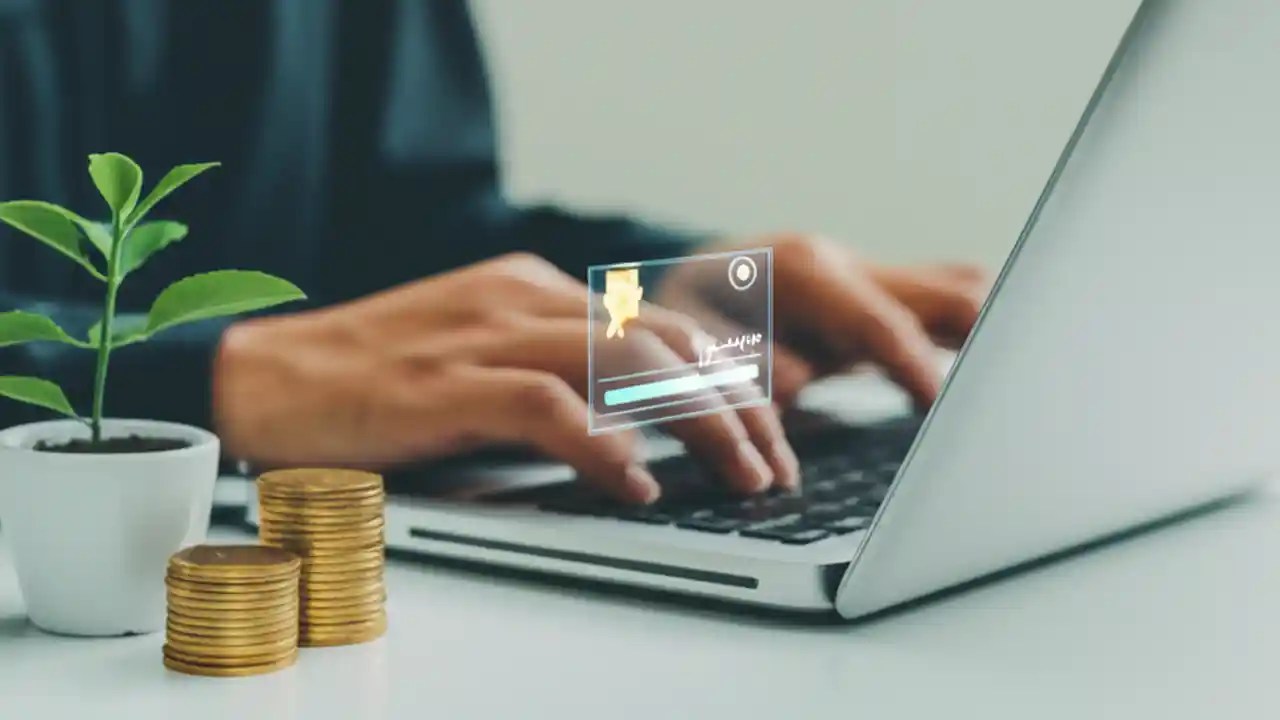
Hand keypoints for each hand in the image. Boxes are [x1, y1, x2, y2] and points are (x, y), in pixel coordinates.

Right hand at [212, 253, 797, 503]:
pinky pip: (547, 405)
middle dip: (738, 402)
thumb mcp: (482, 361)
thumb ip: (554, 376)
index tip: (771, 427)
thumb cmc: (375, 383)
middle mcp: (522, 299)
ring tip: (742, 476)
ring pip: (628, 360)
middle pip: (666, 337)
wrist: (264, 378)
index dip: (731, 375)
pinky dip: (603, 444)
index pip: (663, 322)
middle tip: (777, 463)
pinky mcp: (444, 381)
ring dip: (701, 422)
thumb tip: (640, 428)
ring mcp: (484, 335)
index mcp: (534, 291)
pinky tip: (638, 484)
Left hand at [659, 234, 988, 407]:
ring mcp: (871, 276)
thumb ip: (745, 368)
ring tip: (1032, 387)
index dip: (915, 368)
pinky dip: (977, 337)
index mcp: (803, 272)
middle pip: (947, 290)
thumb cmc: (688, 321)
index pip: (880, 322)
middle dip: (991, 337)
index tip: (944, 413)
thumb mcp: (696, 348)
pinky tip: (1006, 377)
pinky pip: (946, 305)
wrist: (691, 283)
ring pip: (959, 289)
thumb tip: (793, 382)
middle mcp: (848, 264)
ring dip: (996, 332)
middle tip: (1018, 396)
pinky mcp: (886, 296)